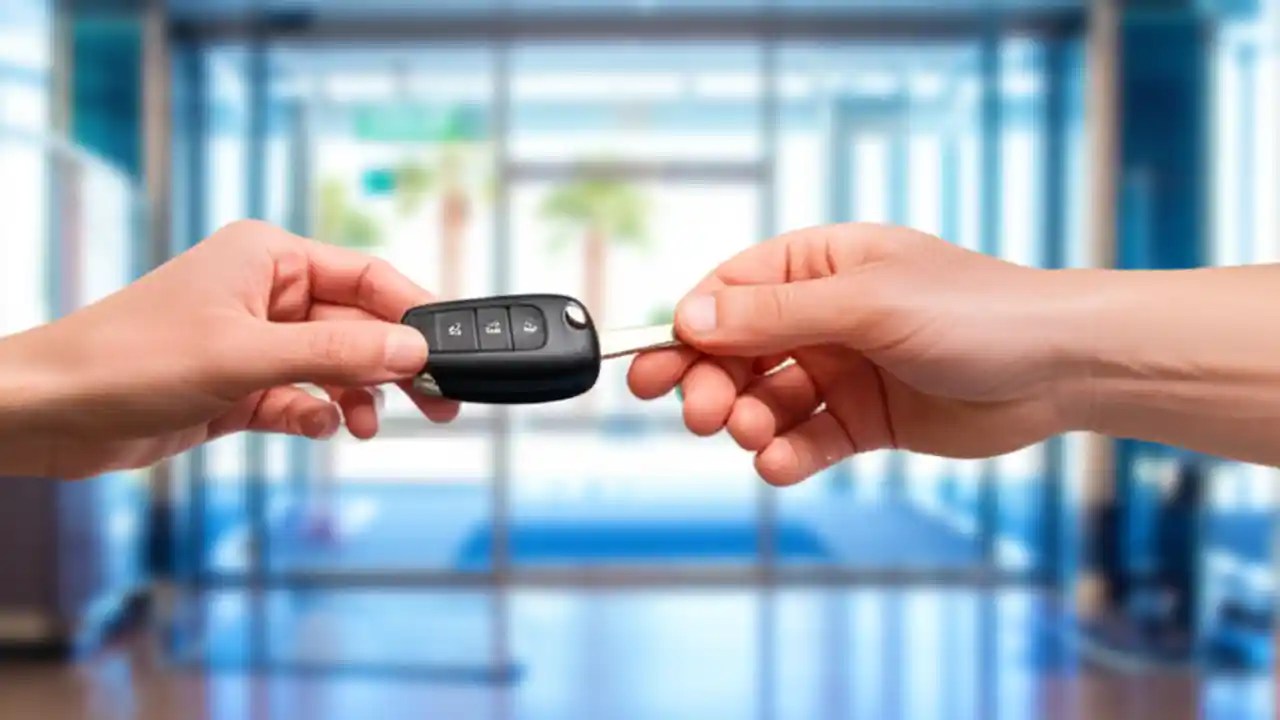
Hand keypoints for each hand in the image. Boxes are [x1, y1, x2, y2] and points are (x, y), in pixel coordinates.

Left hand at [0, 220, 457, 478]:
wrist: (53, 412)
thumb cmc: (128, 358)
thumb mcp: (246, 355)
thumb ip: (336, 356)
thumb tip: (411, 351)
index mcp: (268, 258)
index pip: (365, 277)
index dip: (411, 312)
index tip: (447, 349)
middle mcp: (266, 294)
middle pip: (356, 327)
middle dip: (393, 365)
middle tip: (438, 401)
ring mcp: (253, 342)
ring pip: (333, 367)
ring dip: (356, 396)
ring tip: (370, 425)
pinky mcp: (240, 386)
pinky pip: (300, 399)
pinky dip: (315, 415)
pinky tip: (317, 427)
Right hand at [628, 223, 1091, 486]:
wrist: (1059, 369)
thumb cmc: (974, 312)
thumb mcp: (867, 304)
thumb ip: (776, 314)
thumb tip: (690, 316)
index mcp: (820, 265)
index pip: (730, 291)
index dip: (688, 329)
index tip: (656, 367)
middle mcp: (824, 315)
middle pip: (738, 350)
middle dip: (712, 383)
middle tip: (698, 414)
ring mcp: (843, 368)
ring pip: (768, 398)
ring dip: (750, 420)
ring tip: (755, 436)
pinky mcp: (865, 419)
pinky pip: (808, 438)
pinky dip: (788, 453)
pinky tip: (780, 464)